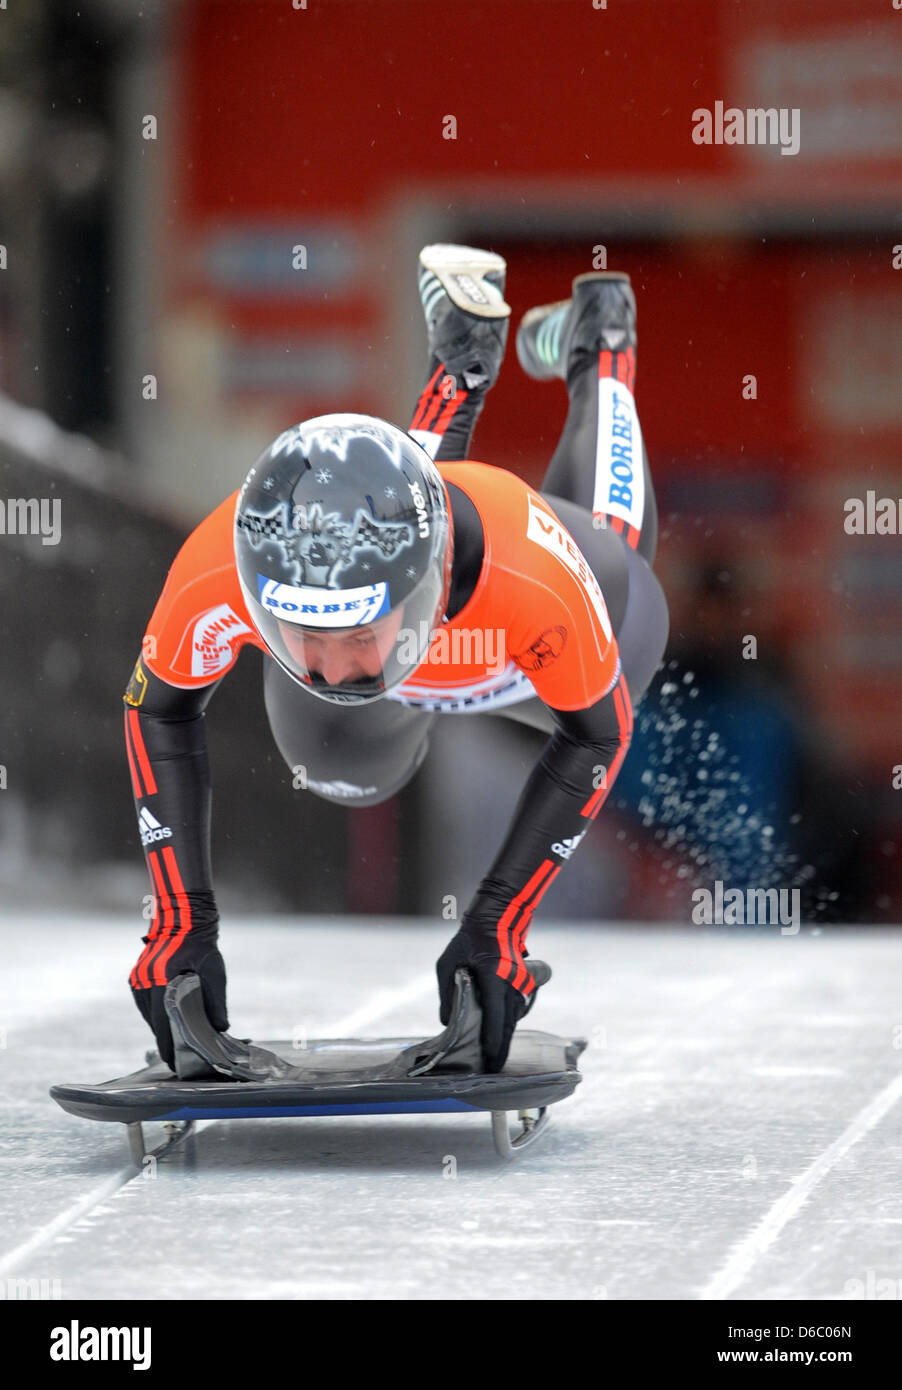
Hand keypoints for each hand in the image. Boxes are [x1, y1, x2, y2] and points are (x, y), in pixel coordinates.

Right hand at [129, 925, 228, 1069]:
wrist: (182, 917)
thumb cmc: (201, 944)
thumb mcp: (214, 971)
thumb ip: (216, 1001)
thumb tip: (220, 1029)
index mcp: (162, 982)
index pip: (163, 1025)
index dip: (169, 1047)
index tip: (175, 1063)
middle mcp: (145, 983)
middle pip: (154, 1023)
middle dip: (165, 1041)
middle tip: (176, 1058)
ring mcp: (138, 980)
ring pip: (149, 1015)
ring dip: (161, 1027)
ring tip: (174, 1043)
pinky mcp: (137, 978)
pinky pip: (145, 1004)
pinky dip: (156, 1014)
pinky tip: (167, 1020)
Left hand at [436, 923, 548, 1072]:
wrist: (498, 918)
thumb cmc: (468, 940)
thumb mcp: (447, 964)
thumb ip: (448, 994)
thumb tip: (448, 1022)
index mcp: (493, 974)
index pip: (495, 1014)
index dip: (493, 1039)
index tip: (490, 1058)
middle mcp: (512, 980)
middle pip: (508, 1023)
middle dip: (500, 1047)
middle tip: (493, 1068)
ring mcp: (521, 982)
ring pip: (513, 1018)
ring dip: (504, 1036)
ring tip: (493, 1057)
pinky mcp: (524, 983)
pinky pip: (516, 1009)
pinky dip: (507, 1023)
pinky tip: (497, 1035)